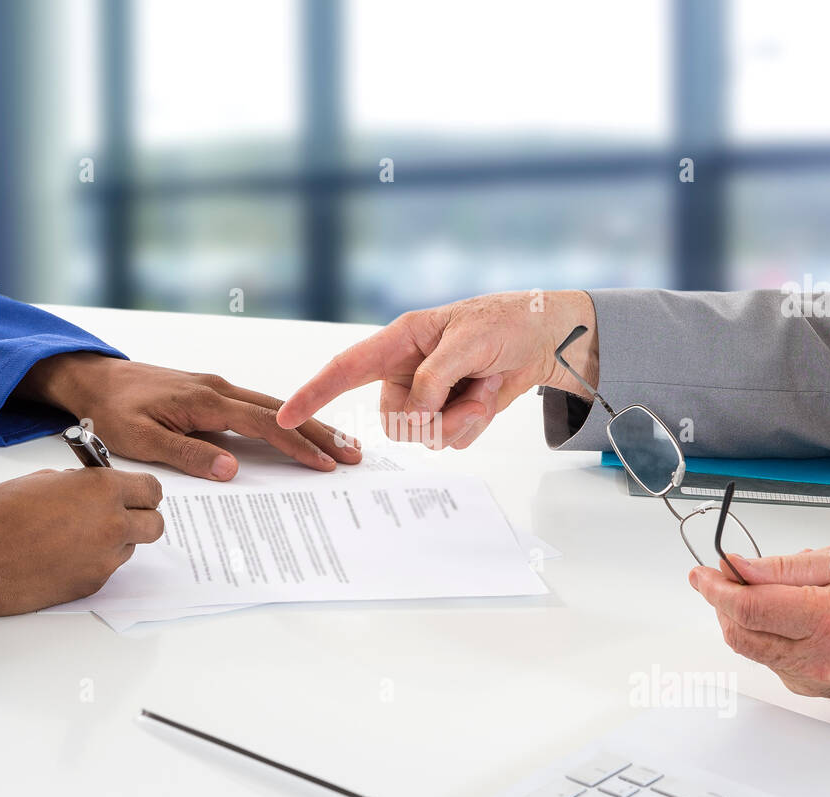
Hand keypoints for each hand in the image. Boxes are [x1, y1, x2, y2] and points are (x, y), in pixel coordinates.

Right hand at [0, 468, 164, 615]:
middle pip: (154, 524)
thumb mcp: (42, 480)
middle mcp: (112, 524)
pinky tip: (64, 556)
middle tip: (119, 514)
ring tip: (79, 536)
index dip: (143, 491)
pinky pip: (107, 569)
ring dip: (116, 541)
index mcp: (102, 490)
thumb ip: (78, 483)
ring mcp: (104, 559)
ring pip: (131, 548)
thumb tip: (90, 488)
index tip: (134, 493)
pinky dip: (94, 561)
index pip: (152, 489)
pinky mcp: (91, 585)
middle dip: (141, 517)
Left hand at [17, 354, 361, 478]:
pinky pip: (258, 407)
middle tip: (353, 453)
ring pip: (273, 407)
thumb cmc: (110, 410)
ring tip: (339, 444)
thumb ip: (186, 454)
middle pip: (281, 411)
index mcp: (205, 400)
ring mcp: (217, 388)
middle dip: (320, 432)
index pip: (263, 425)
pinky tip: (299, 431)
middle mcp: (218, 389)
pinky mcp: (211, 392)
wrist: (92, 379)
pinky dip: (286, 419)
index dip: (296, 445)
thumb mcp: (140, 440)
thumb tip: (230, 470)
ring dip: (308, 425)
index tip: (324, 463)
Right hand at [276, 290, 597, 448]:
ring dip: (461, 419)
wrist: (543, 339)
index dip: (314, 393)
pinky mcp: (448, 413)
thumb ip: (434, 378)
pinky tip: (488, 396)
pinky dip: (473, 425)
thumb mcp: (468, 342)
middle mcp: (406, 371)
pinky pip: (448, 439)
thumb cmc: (506, 323)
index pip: (346, 369)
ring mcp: (427, 396)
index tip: (286, 417)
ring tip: (485, 388)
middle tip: (473, 392)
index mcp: (400, 341)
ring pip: (422, 434)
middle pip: (394, 418)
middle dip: (434, 416)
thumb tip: (415, 414)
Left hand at [689, 547, 829, 701]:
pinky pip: (771, 660)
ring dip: (742, 619)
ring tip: (762, 592)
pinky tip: (786, 618)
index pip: (748, 608)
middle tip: (724, 576)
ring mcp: (814, 681)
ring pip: (751, 648)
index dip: (714, 588)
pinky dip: (765, 636)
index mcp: (829, 620)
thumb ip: (783, 567)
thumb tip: (736, 566)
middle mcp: (818, 659)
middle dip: (721, 603)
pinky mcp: (812, 691)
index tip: (701, 572)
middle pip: (739, 633)